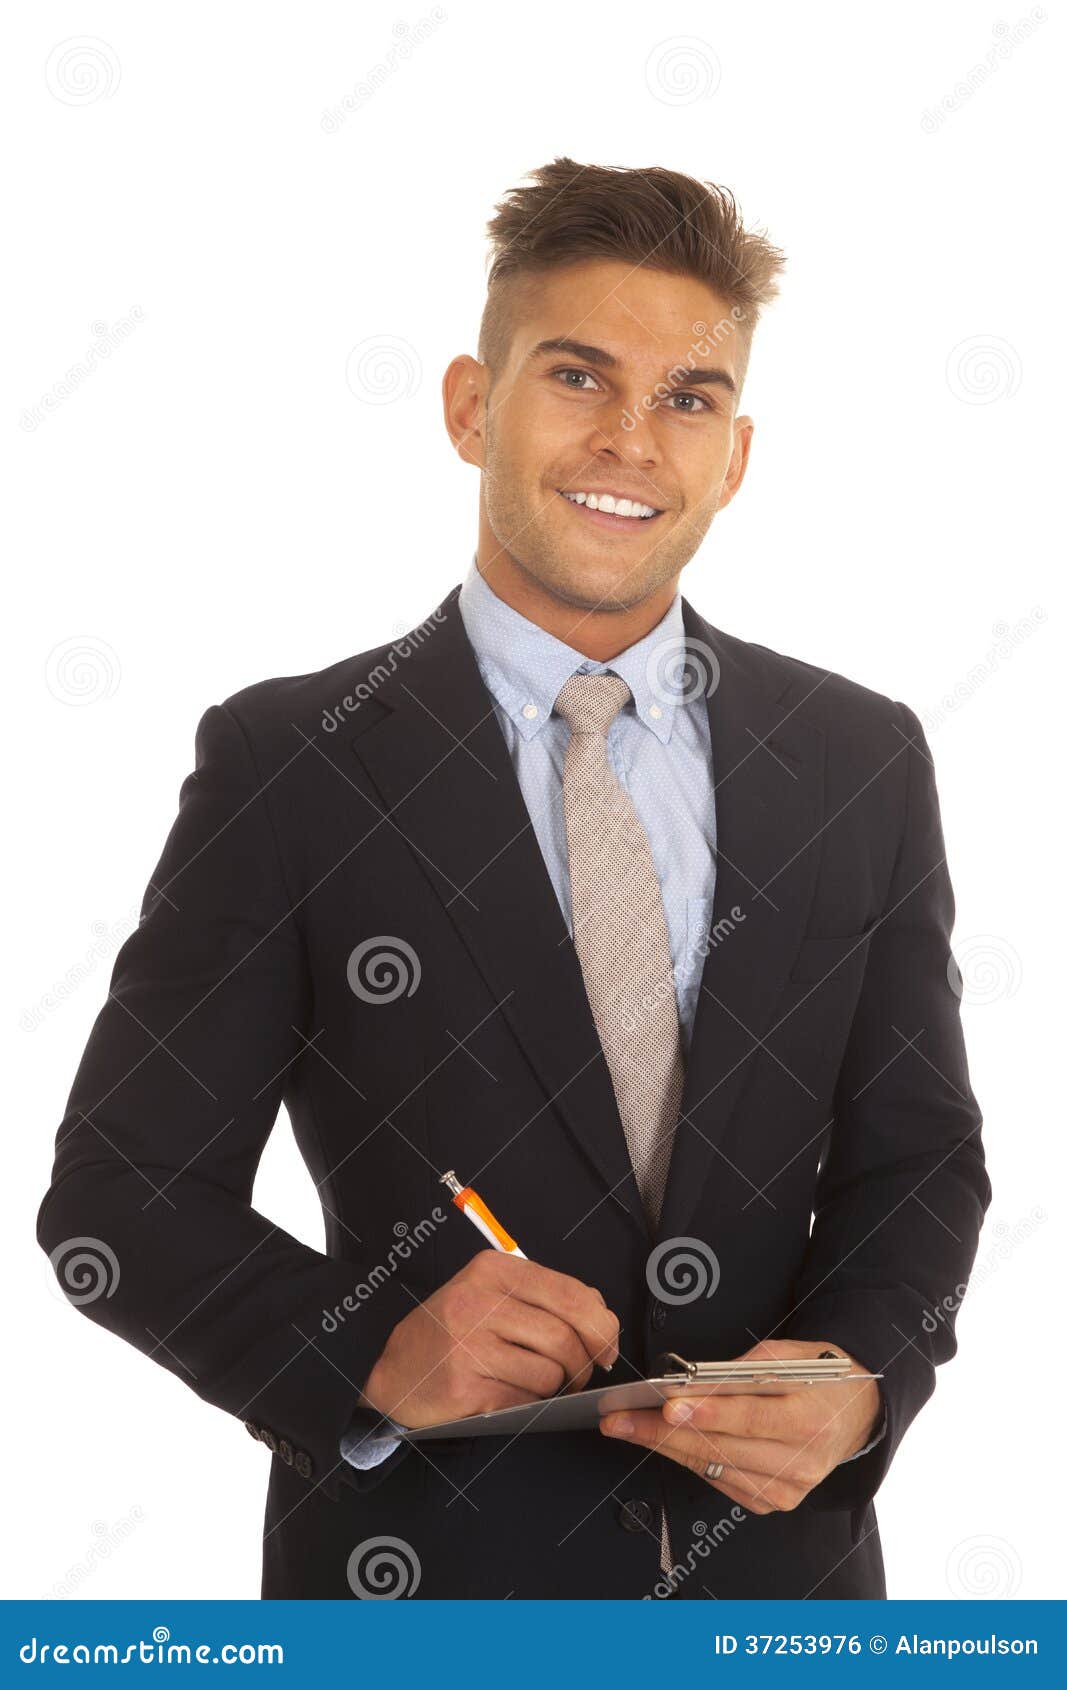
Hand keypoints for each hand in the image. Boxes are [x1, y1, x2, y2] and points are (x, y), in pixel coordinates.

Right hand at [360, 1249, 619, 1428]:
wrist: (391, 1370)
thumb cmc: (450, 1332)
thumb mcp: (489, 1293)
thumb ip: (542, 1297)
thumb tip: (602, 1320)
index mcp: (493, 1270)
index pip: (572, 1294)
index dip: (602, 1326)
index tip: (607, 1347)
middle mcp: (479, 1301)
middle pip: (567, 1337)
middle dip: (586, 1364)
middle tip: (581, 1375)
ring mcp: (469, 1344)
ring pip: (551, 1373)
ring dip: (557, 1388)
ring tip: (540, 1385)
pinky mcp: (464, 1386)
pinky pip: (526, 1400)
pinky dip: (533, 1404)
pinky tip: (515, 1395)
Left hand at [599, 1339, 881, 1514]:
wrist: (857, 1412)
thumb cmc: (819, 1376)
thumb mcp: (787, 1356)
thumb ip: (741, 1371)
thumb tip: (689, 1384)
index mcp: (810, 1420)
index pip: (751, 1417)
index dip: (707, 1413)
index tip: (667, 1405)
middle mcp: (801, 1462)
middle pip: (721, 1448)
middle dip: (662, 1432)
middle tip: (620, 1418)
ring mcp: (788, 1489)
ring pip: (713, 1467)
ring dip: (664, 1447)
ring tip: (626, 1427)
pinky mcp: (774, 1501)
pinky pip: (720, 1481)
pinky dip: (689, 1459)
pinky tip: (661, 1442)